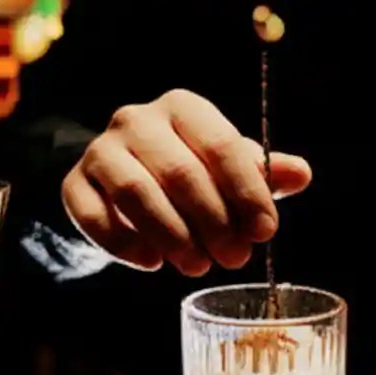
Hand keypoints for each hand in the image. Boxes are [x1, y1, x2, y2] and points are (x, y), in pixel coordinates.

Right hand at [62, 89, 312, 274]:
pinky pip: (97, 216)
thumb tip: (300, 174)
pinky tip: (153, 263)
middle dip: (213, 222)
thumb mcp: (227, 170)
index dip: (248, 192)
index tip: (265, 232)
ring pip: (136, 193)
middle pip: (180, 172)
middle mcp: (138, 120)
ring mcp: (101, 150)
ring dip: (173, 236)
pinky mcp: (74, 184)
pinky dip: (127, 245)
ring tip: (197, 266)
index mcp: (183, 108)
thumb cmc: (187, 174)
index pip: (222, 146)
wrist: (118, 182)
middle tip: (234, 259)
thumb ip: (262, 174)